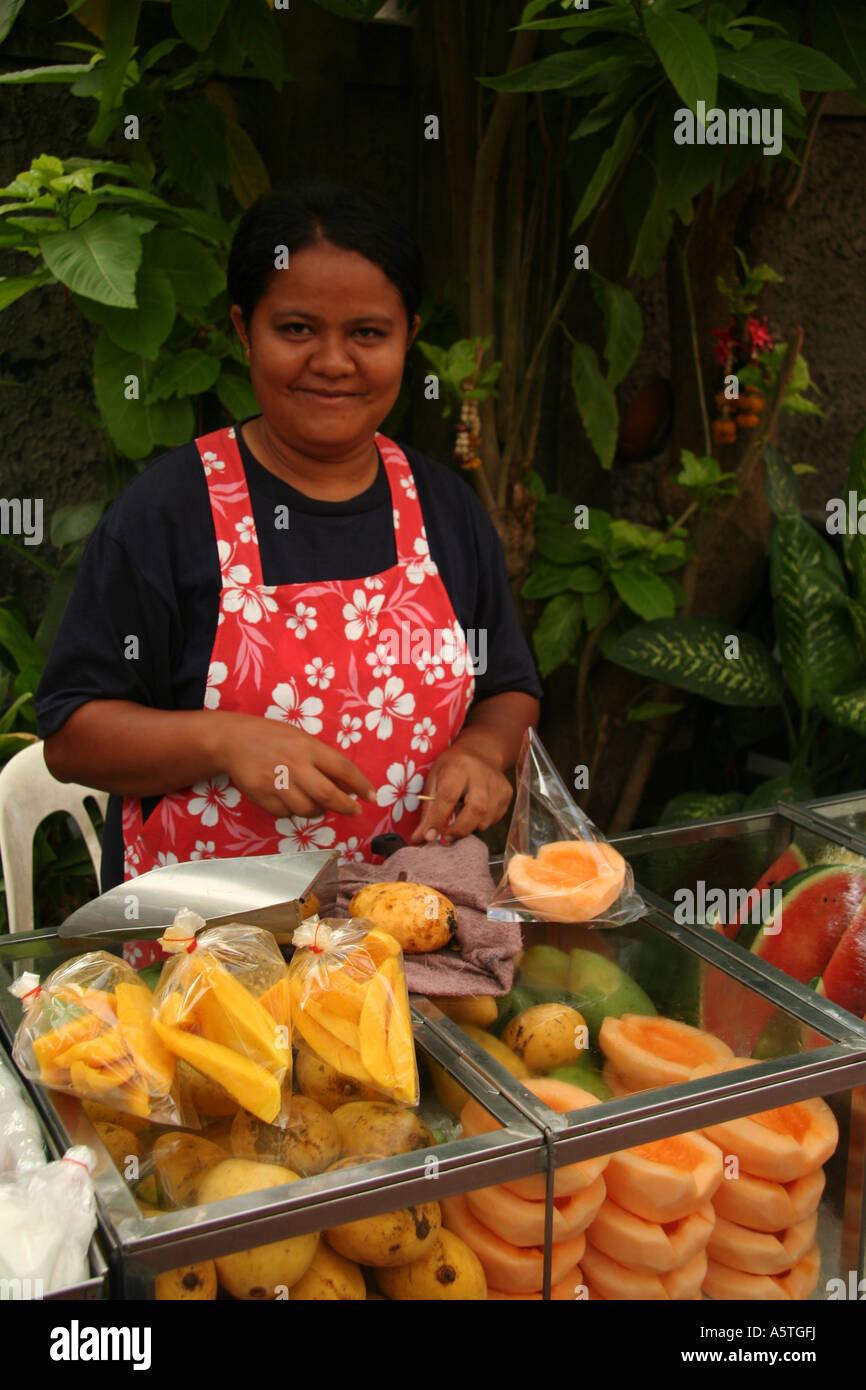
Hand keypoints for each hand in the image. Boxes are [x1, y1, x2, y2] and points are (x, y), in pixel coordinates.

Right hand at [213, 712, 375, 819]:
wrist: (235, 741)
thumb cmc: (275, 738)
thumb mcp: (302, 739)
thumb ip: (324, 760)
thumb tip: (350, 786)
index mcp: (308, 747)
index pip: (342, 768)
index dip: (361, 785)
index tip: (371, 797)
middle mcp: (294, 765)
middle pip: (327, 795)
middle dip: (346, 807)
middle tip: (354, 811)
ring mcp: (276, 782)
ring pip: (307, 809)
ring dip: (319, 811)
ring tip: (319, 804)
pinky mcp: (262, 796)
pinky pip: (286, 814)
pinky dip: (294, 812)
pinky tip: (293, 801)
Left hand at [409, 744, 512, 844]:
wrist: (481, 753)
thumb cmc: (452, 767)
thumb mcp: (434, 780)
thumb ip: (427, 810)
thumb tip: (419, 838)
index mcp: (458, 767)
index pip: (448, 796)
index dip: (438, 819)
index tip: (428, 837)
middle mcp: (481, 774)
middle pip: (475, 809)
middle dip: (459, 829)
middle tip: (447, 837)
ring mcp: (498, 784)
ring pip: (486, 818)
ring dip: (470, 827)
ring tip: (460, 818)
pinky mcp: (507, 793)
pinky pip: (494, 818)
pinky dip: (481, 822)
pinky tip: (474, 812)